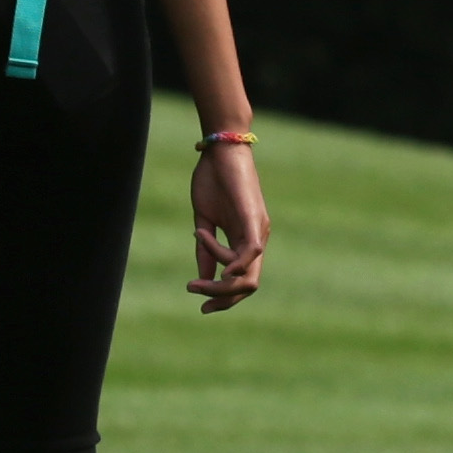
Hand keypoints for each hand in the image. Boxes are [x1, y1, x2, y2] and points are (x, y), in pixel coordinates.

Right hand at [189, 137, 270, 311]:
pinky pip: (252, 251)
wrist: (220, 149)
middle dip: (222, 297)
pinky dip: (234, 266)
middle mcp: (257, 238)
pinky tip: (218, 270)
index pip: (242, 281)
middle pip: (248, 285)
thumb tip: (202, 279)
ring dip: (219, 283)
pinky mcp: (253, 217)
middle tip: (195, 292)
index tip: (200, 303)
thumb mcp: (204, 221)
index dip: (223, 298)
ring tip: (195, 266)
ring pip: (248, 275)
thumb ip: (205, 251)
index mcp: (245, 240)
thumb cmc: (212, 180)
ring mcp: (258, 229)